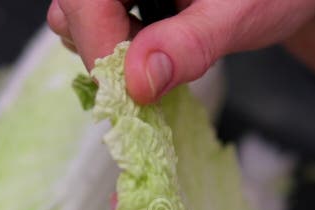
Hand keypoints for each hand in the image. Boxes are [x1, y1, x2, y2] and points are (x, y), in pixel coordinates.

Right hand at [47, 0, 314, 103]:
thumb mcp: (240, 14)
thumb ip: (190, 44)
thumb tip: (138, 82)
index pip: (86, 2)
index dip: (101, 48)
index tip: (132, 95)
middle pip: (74, 12)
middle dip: (106, 53)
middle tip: (157, 76)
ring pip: (81, 23)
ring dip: (115, 55)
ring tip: (169, 56)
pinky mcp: (125, 0)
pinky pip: (99, 28)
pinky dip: (123, 53)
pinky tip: (161, 54)